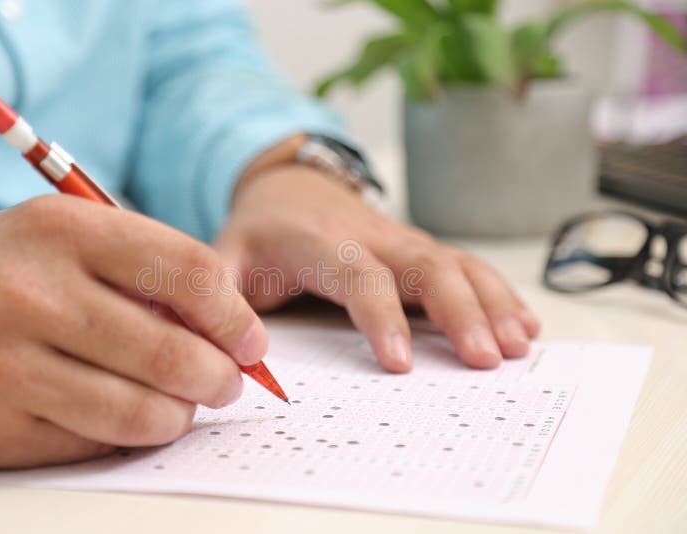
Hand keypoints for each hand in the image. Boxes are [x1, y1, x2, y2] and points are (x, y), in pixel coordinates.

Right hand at [0, 195, 267, 467]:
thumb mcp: (63, 240)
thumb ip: (142, 272)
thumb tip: (227, 329)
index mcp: (64, 229)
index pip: (187, 270)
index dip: (236, 314)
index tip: (252, 341)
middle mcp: (34, 291)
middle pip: (173, 350)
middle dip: (221, 376)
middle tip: (227, 383)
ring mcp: (8, 362)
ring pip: (140, 410)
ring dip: (179, 415)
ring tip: (181, 406)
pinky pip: (95, 443)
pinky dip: (128, 437)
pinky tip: (125, 419)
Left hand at [215, 164, 539, 372]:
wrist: (289, 188)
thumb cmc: (259, 233)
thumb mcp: (224, 258)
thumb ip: (219, 299)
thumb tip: (235, 358)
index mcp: (320, 242)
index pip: (357, 274)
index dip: (380, 315)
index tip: (401, 364)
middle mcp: (371, 238)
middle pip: (426, 264)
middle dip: (461, 310)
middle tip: (486, 360)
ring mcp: (401, 242)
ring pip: (457, 263)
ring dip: (492, 302)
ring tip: (519, 347)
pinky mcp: (418, 250)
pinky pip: (467, 266)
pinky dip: (499, 293)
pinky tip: (525, 324)